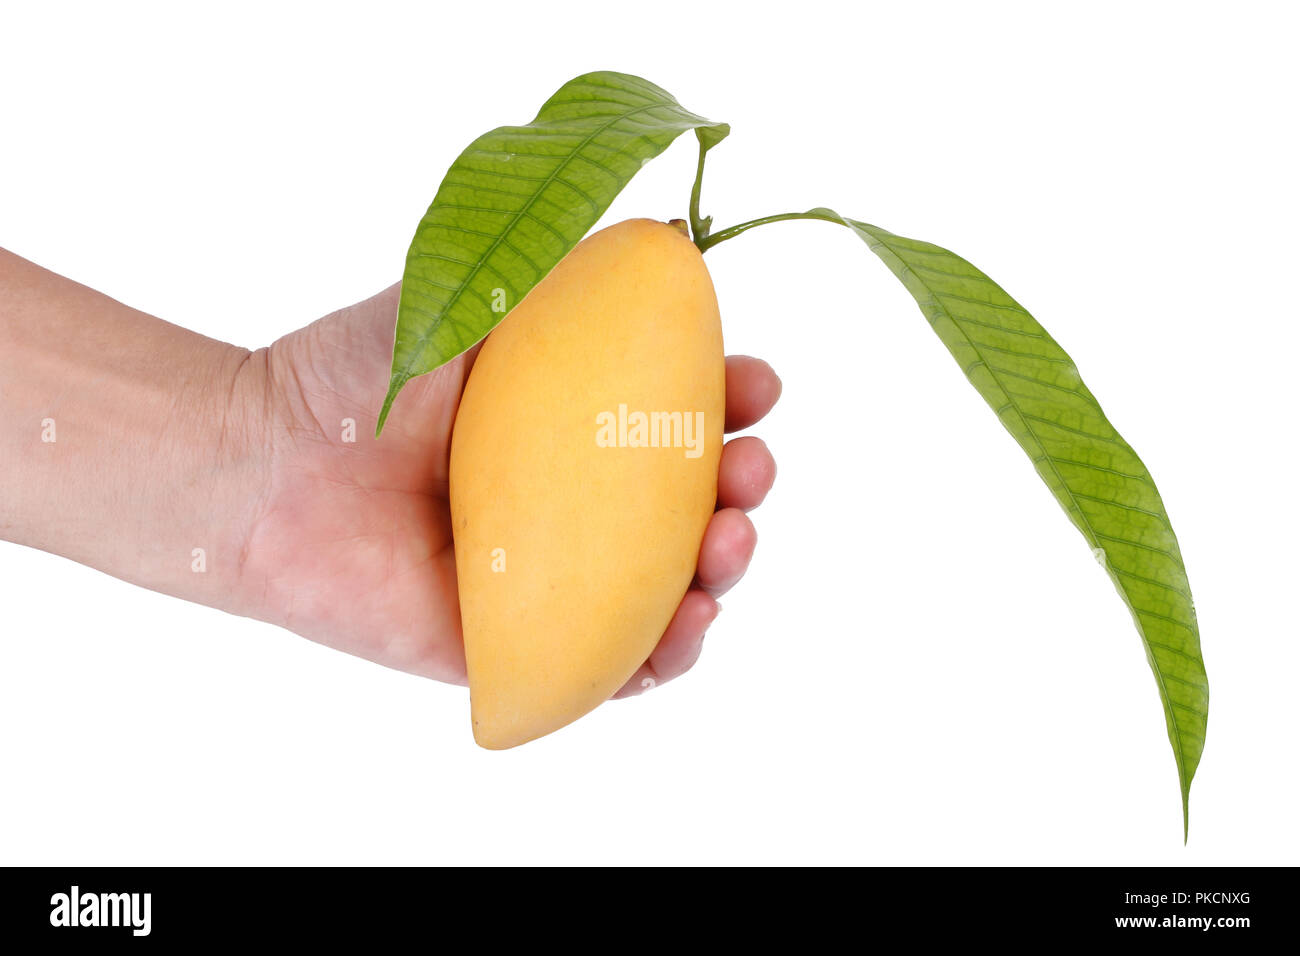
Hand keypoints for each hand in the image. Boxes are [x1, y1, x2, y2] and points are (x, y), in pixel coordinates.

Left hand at [234, 283, 779, 693]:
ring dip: (720, 576)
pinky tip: (687, 628)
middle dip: (742, 493)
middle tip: (750, 474)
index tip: (756, 387)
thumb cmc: (345, 377)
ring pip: (661, 594)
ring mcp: (542, 582)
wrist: (253, 468)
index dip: (730, 407)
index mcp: (562, 427)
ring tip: (731, 547)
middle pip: (685, 512)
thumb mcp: (459, 299)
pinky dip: (658, 659)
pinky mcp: (508, 649)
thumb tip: (665, 236)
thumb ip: (551, 274)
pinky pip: (600, 668)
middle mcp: (564, 507)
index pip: (673, 421)